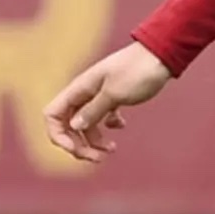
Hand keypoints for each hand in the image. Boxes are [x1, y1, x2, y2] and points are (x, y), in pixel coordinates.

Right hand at [44, 41, 173, 164]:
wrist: (161, 55)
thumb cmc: (138, 71)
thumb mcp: (114, 93)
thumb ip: (93, 110)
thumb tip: (74, 126)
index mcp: (79, 89)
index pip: (52, 115)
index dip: (58, 135)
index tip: (75, 149)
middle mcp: (85, 92)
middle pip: (69, 125)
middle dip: (78, 145)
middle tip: (98, 158)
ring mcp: (99, 95)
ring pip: (87, 124)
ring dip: (95, 141)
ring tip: (112, 150)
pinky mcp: (114, 97)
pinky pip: (103, 117)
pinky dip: (109, 126)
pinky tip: (122, 125)